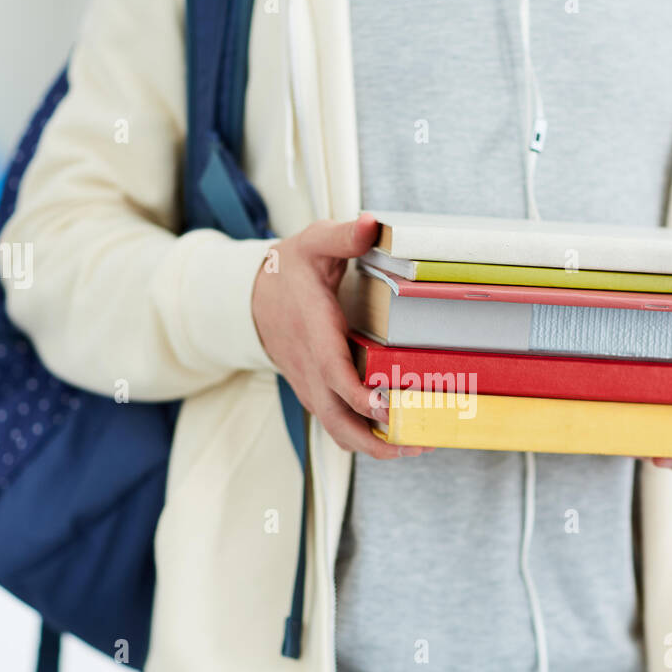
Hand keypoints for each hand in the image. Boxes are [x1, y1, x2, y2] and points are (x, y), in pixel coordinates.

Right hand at [251, 213, 427, 459]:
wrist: (252, 296)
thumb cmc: (288, 271)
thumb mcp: (313, 243)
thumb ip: (343, 236)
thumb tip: (371, 224)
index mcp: (315, 334)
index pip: (335, 375)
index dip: (360, 396)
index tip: (387, 405)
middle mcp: (312, 369)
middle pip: (338, 420)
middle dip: (376, 439)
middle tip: (418, 442)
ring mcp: (312, 386)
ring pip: (338, 430)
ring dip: (374, 446)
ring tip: (417, 447)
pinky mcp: (316, 393)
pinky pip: (338, 424)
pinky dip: (365, 437)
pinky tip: (397, 436)